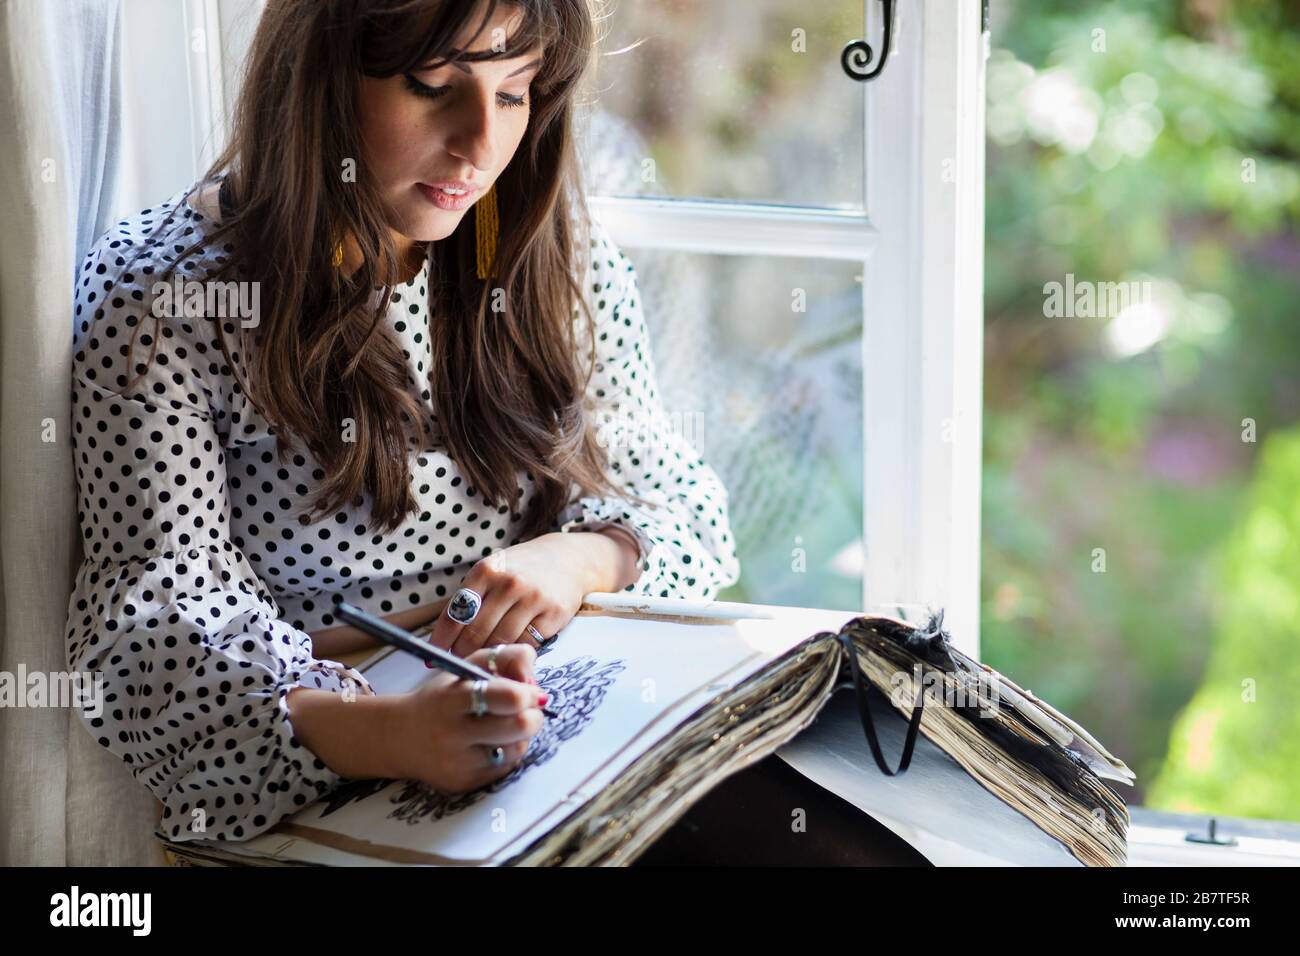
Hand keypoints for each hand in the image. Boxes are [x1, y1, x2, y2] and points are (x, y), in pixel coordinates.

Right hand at [389, 644, 546, 791]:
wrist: (401, 736)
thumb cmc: (442, 697)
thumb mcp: (467, 666)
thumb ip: (506, 658)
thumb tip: (536, 685)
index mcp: (454, 697)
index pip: (509, 697)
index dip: (528, 693)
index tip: (528, 691)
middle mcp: (453, 733)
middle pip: (520, 726)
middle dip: (533, 715)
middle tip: (527, 710)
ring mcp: (459, 762)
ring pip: (517, 749)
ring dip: (521, 735)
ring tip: (505, 725)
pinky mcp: (464, 783)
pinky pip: (505, 768)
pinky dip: (507, 753)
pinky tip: (491, 743)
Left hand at [429, 532, 615, 657]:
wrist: (567, 559)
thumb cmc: (521, 569)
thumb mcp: (493, 571)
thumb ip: (470, 599)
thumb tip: (443, 639)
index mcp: (486, 571)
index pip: (456, 614)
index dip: (442, 641)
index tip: (433, 657)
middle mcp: (509, 583)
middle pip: (476, 633)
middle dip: (463, 654)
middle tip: (458, 665)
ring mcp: (533, 598)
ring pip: (501, 641)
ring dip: (489, 657)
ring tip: (482, 665)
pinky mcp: (554, 614)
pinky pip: (527, 644)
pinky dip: (515, 653)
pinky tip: (510, 656)